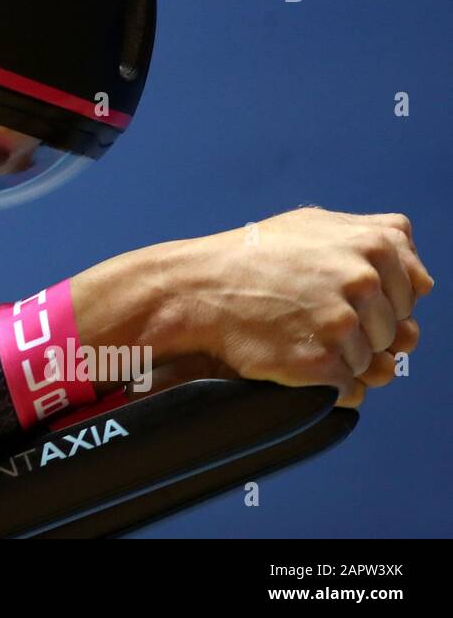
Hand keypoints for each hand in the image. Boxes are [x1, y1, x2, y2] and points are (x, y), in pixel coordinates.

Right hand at [163, 207, 431, 406]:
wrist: (195, 291)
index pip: (414, 290)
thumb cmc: (249, 258)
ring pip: (373, 363)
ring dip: (341, 359)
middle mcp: (364, 281)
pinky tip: (293, 359)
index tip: (341, 296)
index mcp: (374, 244)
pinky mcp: (321, 363)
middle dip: (362, 332)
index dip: (381, 299)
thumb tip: (422, 278)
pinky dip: (326, 385)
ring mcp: (344, 324)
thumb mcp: (312, 225)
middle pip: (395, 330)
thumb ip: (374, 234)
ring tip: (295, 335)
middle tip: (309, 316)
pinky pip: (350, 392)